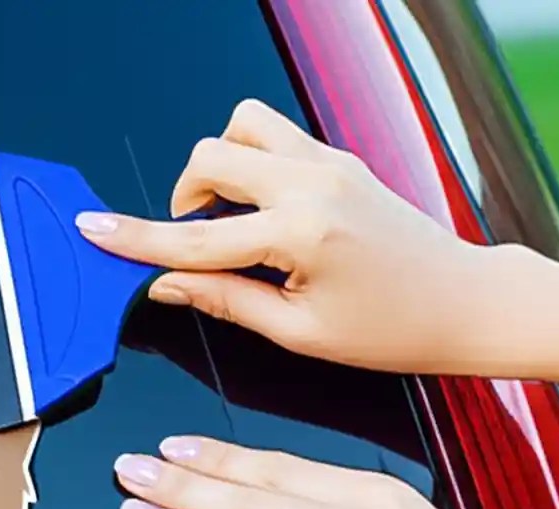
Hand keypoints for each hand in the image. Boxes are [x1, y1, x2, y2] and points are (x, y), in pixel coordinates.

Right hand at [77, 98, 541, 375]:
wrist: (464, 302)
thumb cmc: (395, 328)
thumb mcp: (300, 332)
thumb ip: (226, 300)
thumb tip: (167, 283)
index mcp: (301, 235)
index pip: (196, 238)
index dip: (137, 238)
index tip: (95, 229)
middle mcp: (314, 184)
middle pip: (210, 155)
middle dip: (187, 198)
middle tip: (201, 243)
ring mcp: (330, 162)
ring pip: (243, 126)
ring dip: (221, 165)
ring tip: (233, 219)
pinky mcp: (341, 157)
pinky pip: (277, 137)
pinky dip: (255, 165)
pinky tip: (268, 213)